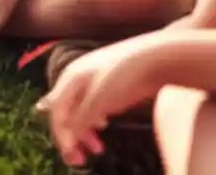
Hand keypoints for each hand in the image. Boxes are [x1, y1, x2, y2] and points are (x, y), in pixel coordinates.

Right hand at [36, 34, 167, 167]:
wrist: (158, 56)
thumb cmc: (126, 77)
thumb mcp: (100, 101)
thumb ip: (81, 119)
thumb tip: (67, 135)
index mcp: (71, 78)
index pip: (56, 112)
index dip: (61, 137)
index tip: (72, 157)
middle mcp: (77, 76)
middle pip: (66, 111)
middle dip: (72, 136)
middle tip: (81, 160)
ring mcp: (93, 77)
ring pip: (80, 108)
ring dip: (84, 130)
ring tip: (98, 148)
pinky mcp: (109, 79)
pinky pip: (93, 103)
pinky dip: (94, 119)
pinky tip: (104, 124)